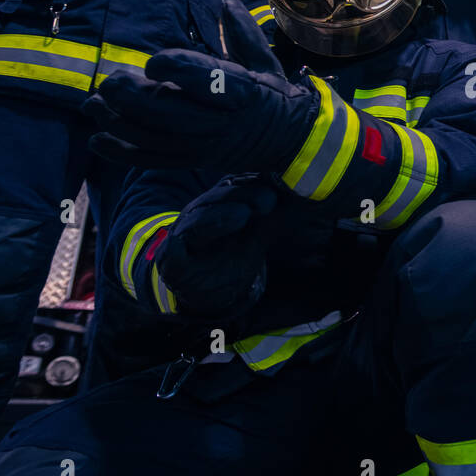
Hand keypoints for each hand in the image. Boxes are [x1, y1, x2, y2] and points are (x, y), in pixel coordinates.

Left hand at [87, 0, 319, 170]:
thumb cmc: (273, 95)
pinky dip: (122, 154)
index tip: (153, 61)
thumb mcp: (265, 62)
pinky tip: (98, 140)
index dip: (177, 70)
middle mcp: (222, 123)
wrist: (289, 142)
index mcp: (243, 93)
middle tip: (110, 81)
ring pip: (155, 138)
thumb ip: (243, 33)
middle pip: (172, 113)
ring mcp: (205, 146)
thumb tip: (227, 1)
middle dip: (135, 98)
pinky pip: (153, 161)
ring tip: (93, 105)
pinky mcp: (193, 160)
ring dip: (119, 123)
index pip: (208, 81)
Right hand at [156, 176, 278, 318]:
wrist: (207, 290)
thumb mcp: (256, 233)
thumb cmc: (231, 253)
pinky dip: (173, 252)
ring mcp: (183, 240)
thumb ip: (274, 214)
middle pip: (216, 202)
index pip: (232, 188)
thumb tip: (304, 192)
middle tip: (268, 200)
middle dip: (241, 198)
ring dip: (218, 219)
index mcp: (216, 205)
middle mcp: (197, 217)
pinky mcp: (174, 266)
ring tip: (242, 214)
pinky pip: (171, 258)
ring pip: (197, 225)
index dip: (253, 185)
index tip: (277, 186)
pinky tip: (177, 248)